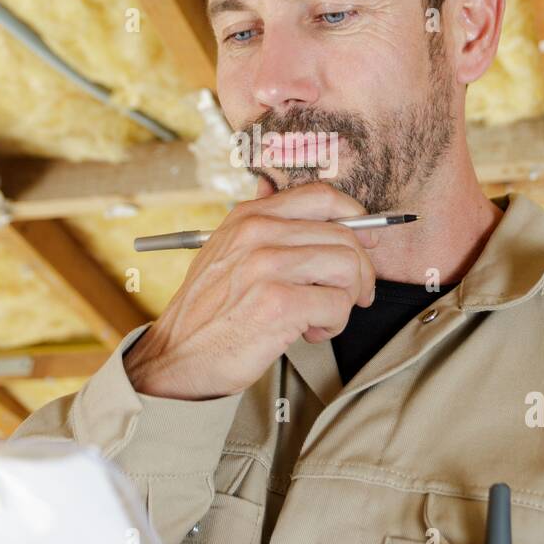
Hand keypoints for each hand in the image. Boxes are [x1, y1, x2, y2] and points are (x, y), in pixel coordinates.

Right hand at [123, 178, 376, 398]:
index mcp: (249, 216)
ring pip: (348, 268)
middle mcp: (257, 233)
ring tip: (323, 316)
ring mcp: (266, 266)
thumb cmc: (208, 310)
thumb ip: (259, 220)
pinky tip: (309, 332)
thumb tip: (280, 187)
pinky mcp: (277, 303)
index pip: (322, 196)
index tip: (367, 244)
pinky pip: (338, 305)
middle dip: (359, 273)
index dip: (357, 219)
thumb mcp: (225, 250)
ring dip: (347, 299)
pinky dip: (333, 325)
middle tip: (349, 297)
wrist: (176, 355)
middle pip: (345, 237)